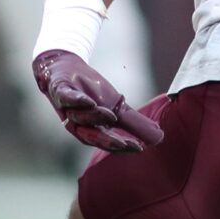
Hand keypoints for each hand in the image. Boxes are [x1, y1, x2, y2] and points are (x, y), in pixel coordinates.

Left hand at [32, 50, 162, 154]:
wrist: (66, 70)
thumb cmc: (91, 93)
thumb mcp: (116, 108)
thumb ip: (134, 123)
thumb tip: (158, 137)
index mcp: (93, 130)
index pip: (109, 142)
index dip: (123, 146)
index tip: (139, 148)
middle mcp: (79, 123)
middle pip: (91, 136)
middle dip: (107, 140)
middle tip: (124, 143)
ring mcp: (68, 108)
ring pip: (79, 117)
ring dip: (94, 117)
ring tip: (111, 115)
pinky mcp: (60, 91)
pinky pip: (67, 98)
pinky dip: (76, 100)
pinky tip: (88, 102)